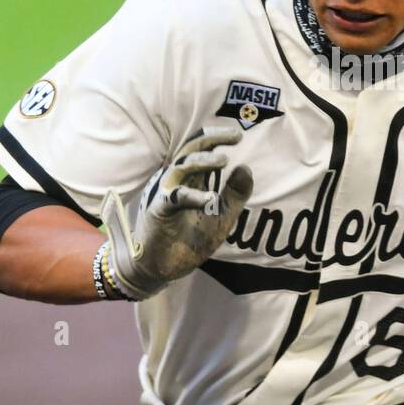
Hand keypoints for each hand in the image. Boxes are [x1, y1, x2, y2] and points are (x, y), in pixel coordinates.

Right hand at [100, 127, 253, 300]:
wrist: (164, 268)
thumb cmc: (190, 240)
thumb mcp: (222, 216)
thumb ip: (235, 194)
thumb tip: (245, 167)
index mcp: (192, 180)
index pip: (202, 150)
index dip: (218, 139)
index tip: (238, 135)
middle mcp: (178, 181)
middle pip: (191, 150)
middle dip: (212, 139)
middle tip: (235, 136)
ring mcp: (166, 193)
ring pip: (181, 167)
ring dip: (203, 161)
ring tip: (224, 160)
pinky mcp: (159, 211)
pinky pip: (174, 198)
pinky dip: (192, 196)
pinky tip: (211, 198)